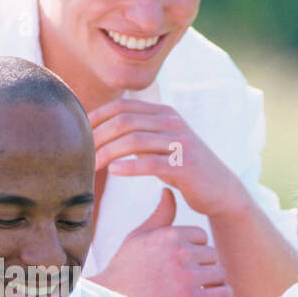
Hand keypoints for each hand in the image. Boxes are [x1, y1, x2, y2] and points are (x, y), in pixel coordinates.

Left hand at [90, 98, 247, 219]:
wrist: (219, 189)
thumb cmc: (182, 168)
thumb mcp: (159, 144)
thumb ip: (137, 133)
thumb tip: (100, 129)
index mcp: (164, 113)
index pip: (122, 107)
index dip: (96, 117)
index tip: (78, 133)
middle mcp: (173, 122)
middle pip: (124, 122)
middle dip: (98, 137)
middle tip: (79, 154)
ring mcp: (181, 142)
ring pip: (135, 141)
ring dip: (107, 153)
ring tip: (91, 166)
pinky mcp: (186, 165)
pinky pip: (151, 163)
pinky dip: (129, 166)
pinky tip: (113, 172)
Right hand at [91, 188, 230, 296]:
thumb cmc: (124, 271)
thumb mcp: (137, 238)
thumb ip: (160, 215)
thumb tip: (169, 191)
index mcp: (169, 235)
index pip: (200, 236)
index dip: (192, 250)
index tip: (177, 262)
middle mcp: (180, 253)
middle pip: (211, 254)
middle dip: (200, 266)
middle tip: (181, 279)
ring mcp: (187, 277)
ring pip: (219, 274)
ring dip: (209, 283)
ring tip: (190, 290)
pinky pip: (223, 293)